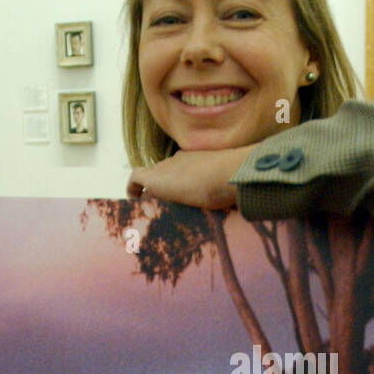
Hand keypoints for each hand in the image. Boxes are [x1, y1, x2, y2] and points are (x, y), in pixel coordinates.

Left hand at [126, 145, 255, 210]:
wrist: (227, 174)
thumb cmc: (235, 180)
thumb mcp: (231, 185)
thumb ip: (229, 191)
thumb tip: (240, 207)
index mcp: (196, 160)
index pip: (182, 170)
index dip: (180, 184)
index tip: (183, 198)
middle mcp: (178, 161)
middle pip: (164, 175)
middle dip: (163, 191)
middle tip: (166, 212)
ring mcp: (166, 167)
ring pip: (151, 180)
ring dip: (151, 195)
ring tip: (153, 213)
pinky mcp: (154, 177)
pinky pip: (135, 178)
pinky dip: (132, 189)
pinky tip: (135, 203)